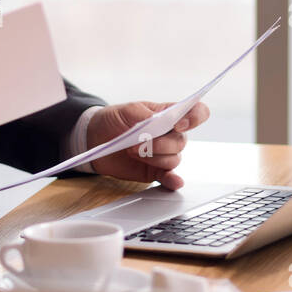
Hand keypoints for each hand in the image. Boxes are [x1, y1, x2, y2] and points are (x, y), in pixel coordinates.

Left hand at [87, 101, 210, 189]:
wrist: (95, 138)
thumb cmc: (114, 119)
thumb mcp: (127, 110)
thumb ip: (145, 115)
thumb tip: (159, 123)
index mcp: (168, 115)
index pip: (195, 112)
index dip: (194, 117)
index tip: (178, 124)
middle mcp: (170, 135)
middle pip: (181, 141)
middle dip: (161, 144)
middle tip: (138, 143)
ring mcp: (163, 154)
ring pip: (174, 159)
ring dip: (154, 157)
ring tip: (133, 151)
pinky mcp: (155, 171)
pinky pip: (170, 177)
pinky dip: (173, 180)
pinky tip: (174, 182)